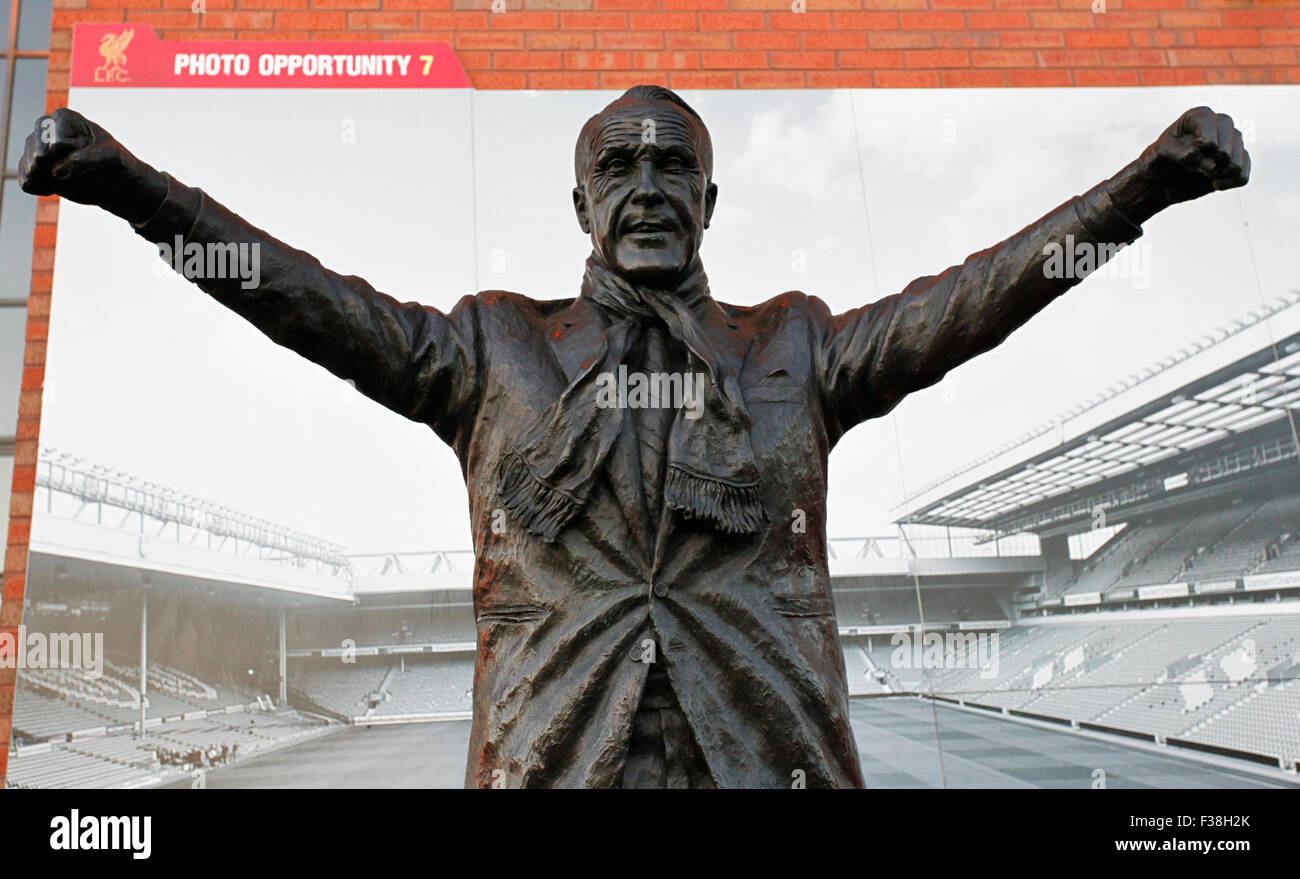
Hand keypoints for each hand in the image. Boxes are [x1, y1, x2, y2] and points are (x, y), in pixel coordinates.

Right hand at [17, 107, 166, 224]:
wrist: (114, 184)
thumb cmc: (115, 165)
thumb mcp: (110, 158)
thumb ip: (85, 160)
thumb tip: (56, 171)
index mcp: (66, 119)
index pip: (54, 135)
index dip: (65, 149)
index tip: (80, 150)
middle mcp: (47, 131)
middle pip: (33, 146)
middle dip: (49, 163)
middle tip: (65, 172)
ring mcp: (39, 150)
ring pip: (28, 165)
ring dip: (46, 178)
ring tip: (65, 179)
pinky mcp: (37, 170)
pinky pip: (25, 181)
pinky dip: (39, 188)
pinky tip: (56, 188)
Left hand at [1138, 106, 1250, 206]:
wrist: (1160, 181)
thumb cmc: (1157, 162)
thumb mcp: (1158, 153)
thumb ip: (1179, 153)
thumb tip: (1211, 163)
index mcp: (1200, 116)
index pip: (1210, 133)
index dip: (1200, 149)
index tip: (1186, 155)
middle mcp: (1221, 125)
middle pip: (1225, 150)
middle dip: (1205, 166)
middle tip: (1191, 168)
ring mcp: (1233, 143)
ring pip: (1236, 164)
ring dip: (1216, 176)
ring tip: (1202, 174)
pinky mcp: (1239, 162)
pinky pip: (1242, 177)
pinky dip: (1227, 184)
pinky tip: (1214, 183)